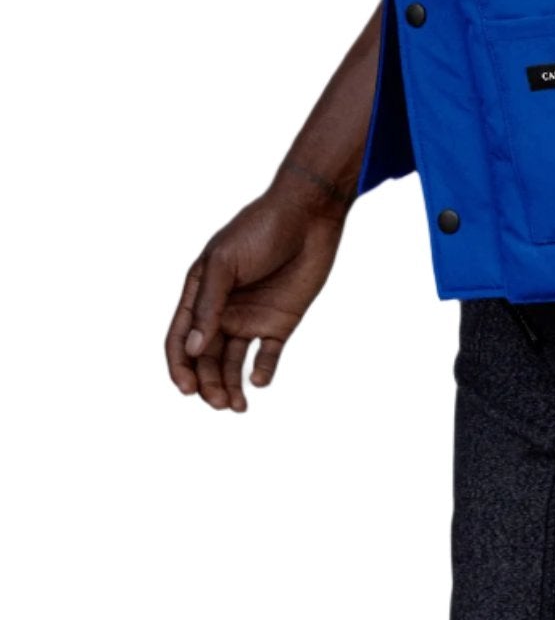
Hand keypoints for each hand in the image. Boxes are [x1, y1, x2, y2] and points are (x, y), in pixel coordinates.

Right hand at [164, 181, 346, 411]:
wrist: (309, 214)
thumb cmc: (260, 229)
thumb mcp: (225, 262)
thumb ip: (207, 305)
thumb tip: (193, 349)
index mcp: (200, 293)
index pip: (180, 339)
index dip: (179, 367)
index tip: (187, 390)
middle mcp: (222, 310)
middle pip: (206, 360)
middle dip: (207, 385)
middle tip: (218, 403)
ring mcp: (251, 317)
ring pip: (232, 364)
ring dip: (230, 386)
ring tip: (237, 405)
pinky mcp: (280, 322)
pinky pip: (267, 356)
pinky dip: (262, 372)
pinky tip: (261, 379)